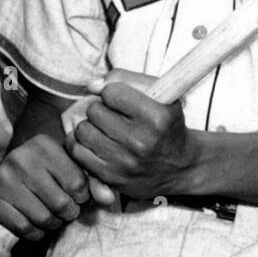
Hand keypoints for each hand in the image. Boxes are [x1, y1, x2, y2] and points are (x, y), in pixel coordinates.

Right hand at [0, 134, 95, 242]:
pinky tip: (36, 223)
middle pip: (61, 204)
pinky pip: (23, 228)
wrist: (8, 170)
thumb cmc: (46, 169)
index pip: (77, 184)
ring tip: (52, 216)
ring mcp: (4, 179)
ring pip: (43, 218)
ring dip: (53, 224)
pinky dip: (35, 232)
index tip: (77, 195)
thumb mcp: (70, 166)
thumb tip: (108, 198)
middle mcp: (21, 159)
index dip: (82, 197)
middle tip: (65, 209)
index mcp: (43, 145)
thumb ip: (94, 181)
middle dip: (68, 213)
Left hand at [70, 69, 196, 199]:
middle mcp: (141, 142)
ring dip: (91, 126)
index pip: (111, 92)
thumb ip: (126, 79)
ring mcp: (124, 162)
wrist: (179, 165)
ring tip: (106, 129)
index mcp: (157, 118)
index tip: (120, 99)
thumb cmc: (166, 124)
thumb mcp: (161, 94)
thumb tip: (92, 85)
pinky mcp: (111, 177)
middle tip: (114, 116)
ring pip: (83, 130)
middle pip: (94, 111)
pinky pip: (78, 152)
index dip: (112, 92)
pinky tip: (98, 143)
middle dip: (101, 109)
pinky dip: (83, 144)